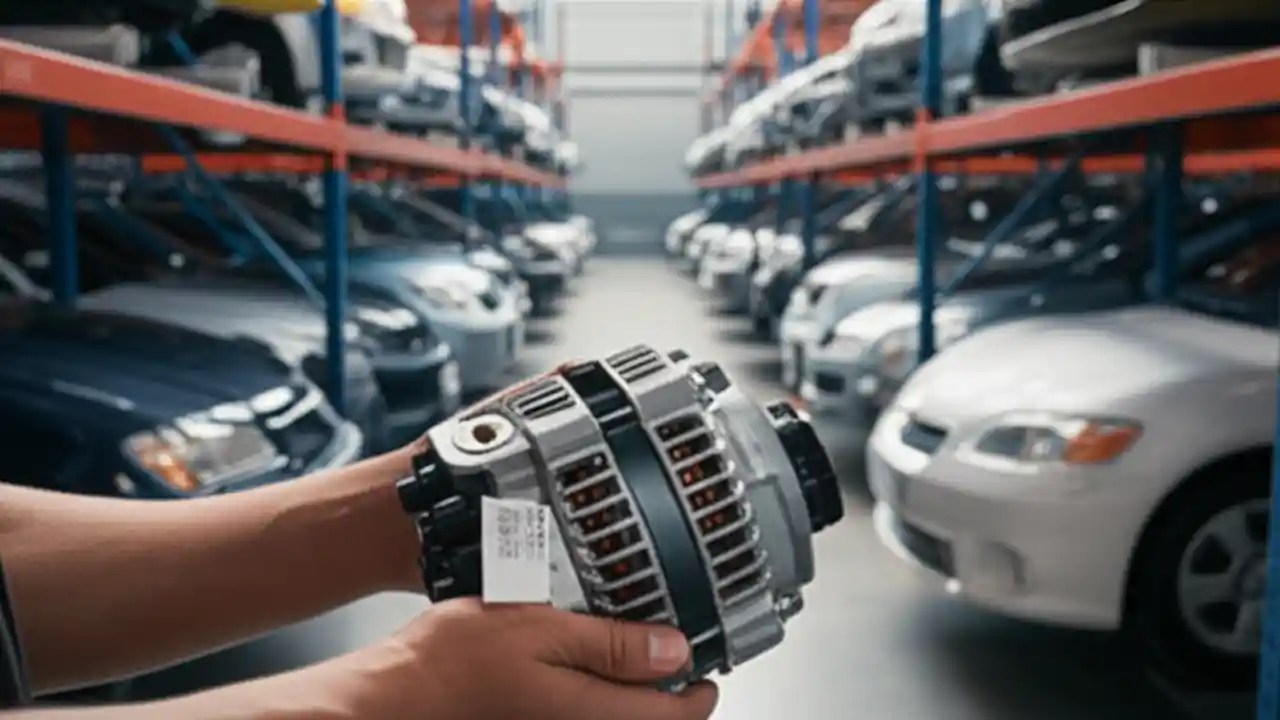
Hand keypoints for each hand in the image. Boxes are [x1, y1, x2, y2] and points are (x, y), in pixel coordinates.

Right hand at [344, 599, 718, 719]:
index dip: (701, 689)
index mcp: (595, 713)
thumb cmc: (456, 662)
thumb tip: (674, 651)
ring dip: (632, 691)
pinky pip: (586, 714)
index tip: (706, 663)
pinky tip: (585, 661)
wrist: (397, 693)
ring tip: (631, 649)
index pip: (677, 715)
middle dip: (668, 690)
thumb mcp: (544, 629)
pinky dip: (598, 692)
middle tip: (670, 648)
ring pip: (617, 717)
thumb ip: (615, 644)